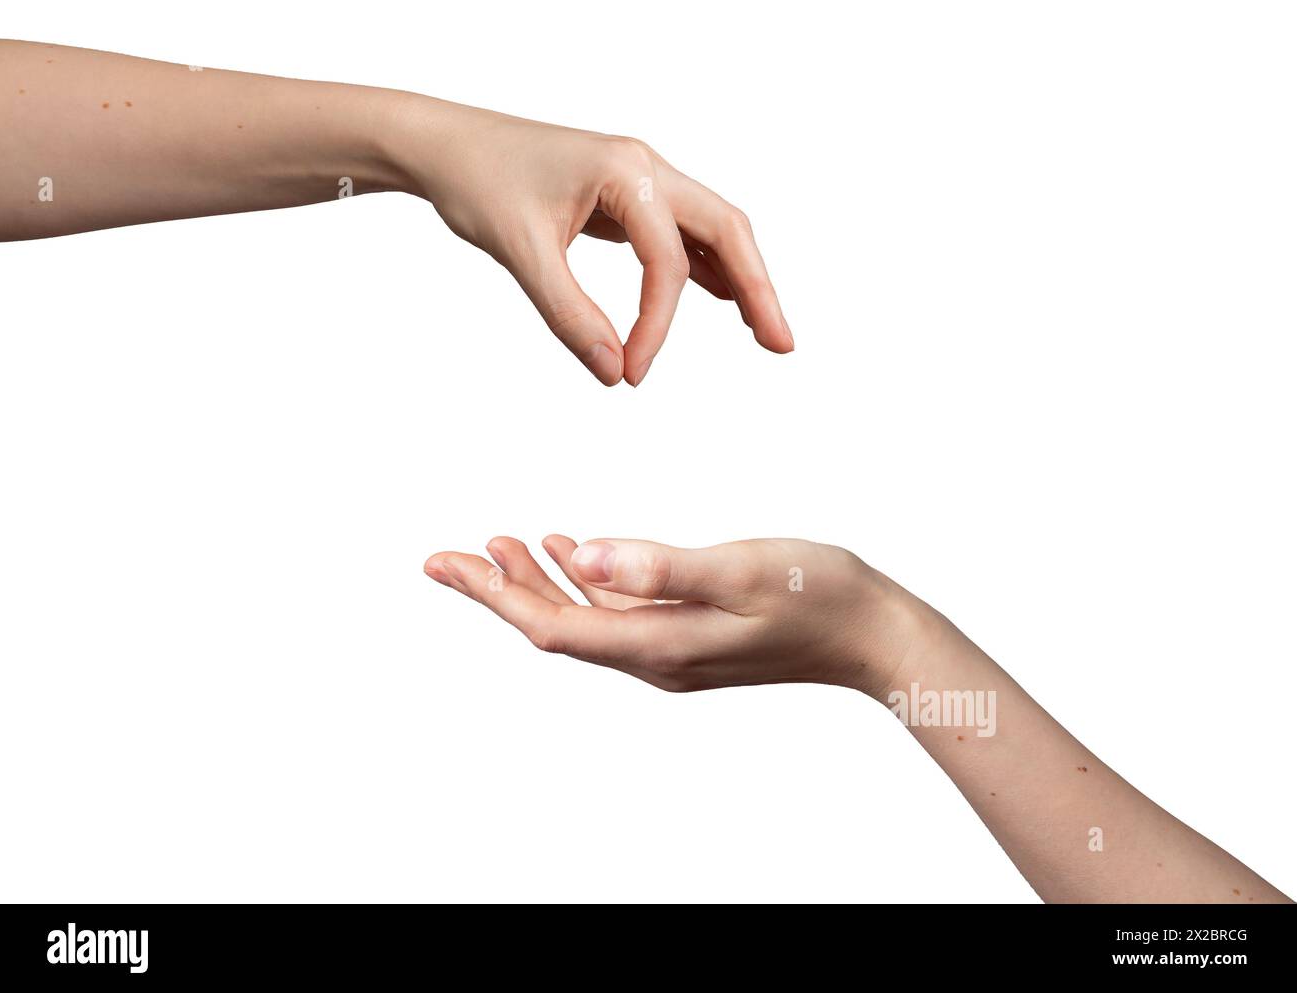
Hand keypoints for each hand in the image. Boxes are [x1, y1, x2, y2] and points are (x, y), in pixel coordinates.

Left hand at [395, 99, 793, 385]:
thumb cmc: (477, 183)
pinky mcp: (625, 197)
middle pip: (726, 227)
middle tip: (782, 344)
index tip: (632, 374)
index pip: (667, 260)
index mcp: (626, 171)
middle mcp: (644, 168)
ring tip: (766, 330)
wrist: (444, 145)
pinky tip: (722, 299)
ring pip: (711, 228)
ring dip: (742, 277)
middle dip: (759, 288)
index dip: (657, 326)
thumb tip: (613, 372)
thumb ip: (570, 316)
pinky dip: (705, 267)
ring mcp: (639, 179)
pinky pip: (681, 232)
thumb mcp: (522, 253)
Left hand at [424, 535, 917, 694]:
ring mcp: (673, 650)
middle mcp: (655, 657)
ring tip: (499, 544)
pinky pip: (618, 612)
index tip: (444, 564)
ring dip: (538, 584)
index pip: (553, 626)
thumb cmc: (821, 595)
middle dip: (498, 591)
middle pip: (556, 626)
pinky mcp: (690, 636)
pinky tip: (575, 551)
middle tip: (446, 557)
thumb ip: (661, 565)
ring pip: (584, 618)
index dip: (493, 595)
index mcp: (658, 645)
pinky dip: (585, 581)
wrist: (875, 635)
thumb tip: (584, 554)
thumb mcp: (742, 571)